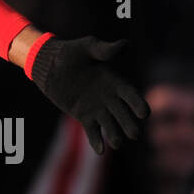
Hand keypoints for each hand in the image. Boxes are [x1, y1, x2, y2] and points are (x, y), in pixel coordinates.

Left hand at [30, 37, 149, 153]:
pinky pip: (93, 131)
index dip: (138, 104)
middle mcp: (109, 98)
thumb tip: (124, 44)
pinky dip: (97, 141)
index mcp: (114, 82)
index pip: (130, 95)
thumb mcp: (87, 47)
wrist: (49, 65)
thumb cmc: (70, 53)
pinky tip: (100, 150)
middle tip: (133, 134)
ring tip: (116, 143)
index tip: (144, 113)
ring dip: (114, 134)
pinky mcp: (84, 116)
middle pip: (123, 114)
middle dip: (129, 124)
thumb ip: (103, 49)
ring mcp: (97, 109)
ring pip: (110, 125)